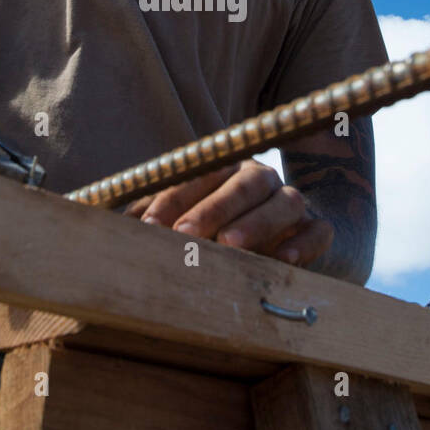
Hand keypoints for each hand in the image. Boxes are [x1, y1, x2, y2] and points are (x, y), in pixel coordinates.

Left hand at [123, 157, 333, 267]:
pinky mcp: (321, 228)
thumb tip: (109, 229)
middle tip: (185, 236)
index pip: (197, 177)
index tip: (147, 226)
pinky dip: (305, 243)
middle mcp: (260, 180)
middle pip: (242, 184)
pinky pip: (319, 230)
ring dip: (256, 223)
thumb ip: (152, 221)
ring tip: (231, 246)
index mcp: (224, 170)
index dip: (172, 200)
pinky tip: (285, 259)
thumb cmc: (221, 230)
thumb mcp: (183, 221)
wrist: (291, 235)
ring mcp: (293, 203)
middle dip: (211, 209)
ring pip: (284, 201)